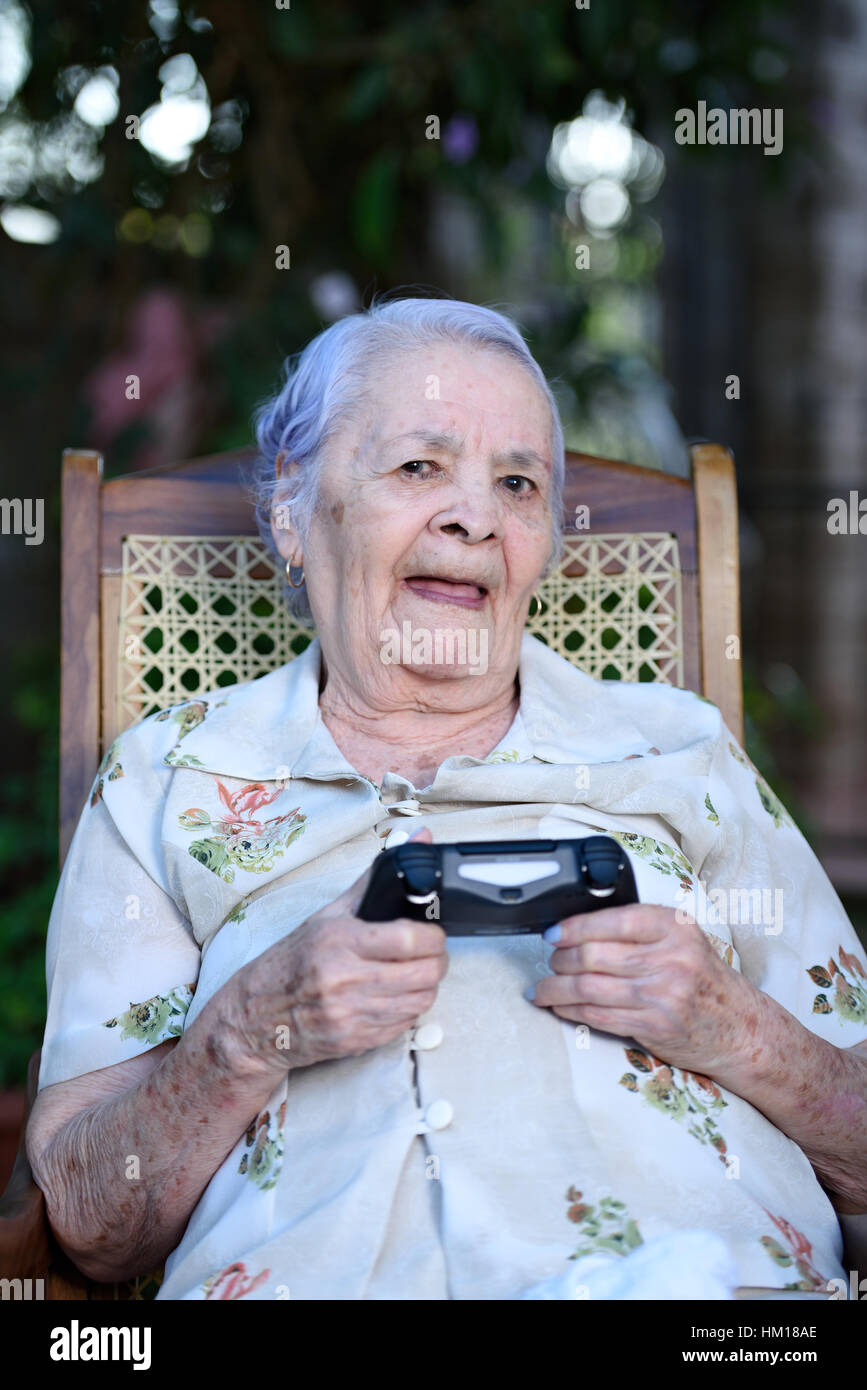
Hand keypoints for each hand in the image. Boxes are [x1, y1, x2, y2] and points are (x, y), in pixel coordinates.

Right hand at [219, 829, 447, 1075]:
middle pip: (425, 974)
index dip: (434, 937)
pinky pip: (403, 1025)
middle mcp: (346, 979)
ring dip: (426, 986)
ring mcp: (351, 1014)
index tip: (432, 933)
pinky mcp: (355, 1041)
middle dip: (437, 962)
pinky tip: (394, 996)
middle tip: (430, 954)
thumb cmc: (292, 961)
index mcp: (340, 941)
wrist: (255, 1017)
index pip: (411, 940)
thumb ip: (376, 879)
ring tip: (413, 974)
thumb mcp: (329, 915)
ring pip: (420, 1002)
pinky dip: (407, 1010)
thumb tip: (417, 838)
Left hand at [528, 902, 761, 1078]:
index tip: (553, 932)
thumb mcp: (682, 940)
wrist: (740, 1028)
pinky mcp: (653, 1026)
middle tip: (549, 960)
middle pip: (594, 955)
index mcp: (675, 927)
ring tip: (542, 989)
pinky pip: (598, 1016)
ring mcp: (662, 995)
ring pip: (589, 987)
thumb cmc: (704, 980)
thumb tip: (580, 926)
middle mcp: (670, 958)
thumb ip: (640, 929)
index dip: (575, 927)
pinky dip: (571, 1010)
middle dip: (560, 958)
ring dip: (556, 989)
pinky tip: (560, 1007)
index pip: (614, 920)